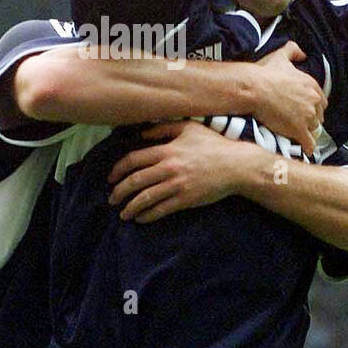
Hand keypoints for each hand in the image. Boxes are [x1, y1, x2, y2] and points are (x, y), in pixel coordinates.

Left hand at [108, 120, 256, 222]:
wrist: (237, 166)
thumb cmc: (213, 145)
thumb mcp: (188, 128)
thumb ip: (163, 129)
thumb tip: (141, 133)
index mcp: (166, 150)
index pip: (133, 160)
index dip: (118, 170)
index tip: (111, 178)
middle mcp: (168, 168)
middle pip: (135, 181)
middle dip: (118, 192)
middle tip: (111, 199)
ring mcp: (177, 185)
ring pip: (145, 198)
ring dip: (130, 208)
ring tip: (123, 214)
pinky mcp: (186, 199)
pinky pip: (161, 209)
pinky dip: (147, 216)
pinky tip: (141, 218)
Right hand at [251, 41, 325, 155]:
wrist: (254, 88)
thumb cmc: (265, 73)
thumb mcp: (280, 56)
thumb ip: (294, 51)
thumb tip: (302, 53)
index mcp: (312, 85)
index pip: (320, 101)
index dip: (313, 106)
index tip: (306, 110)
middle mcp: (313, 101)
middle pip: (318, 116)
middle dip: (311, 119)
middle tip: (299, 123)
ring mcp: (307, 116)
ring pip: (313, 129)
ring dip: (307, 132)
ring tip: (297, 135)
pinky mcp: (299, 130)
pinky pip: (309, 143)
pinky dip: (308, 147)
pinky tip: (306, 150)